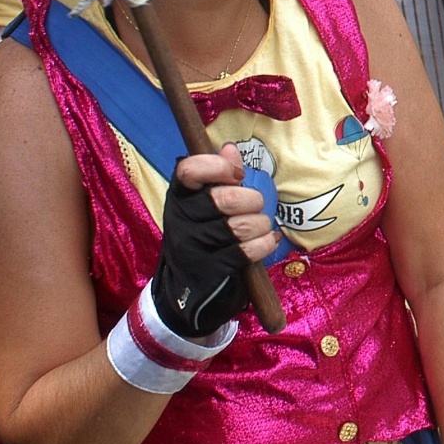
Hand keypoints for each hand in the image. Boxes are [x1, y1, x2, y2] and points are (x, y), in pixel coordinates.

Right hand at [151, 144, 276, 338]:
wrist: (186, 294)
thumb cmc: (202, 240)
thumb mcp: (204, 208)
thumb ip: (219, 178)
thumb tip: (229, 149)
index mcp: (178, 198)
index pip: (188, 169)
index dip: (218, 167)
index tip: (236, 175)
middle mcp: (179, 221)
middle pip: (224, 198)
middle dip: (252, 200)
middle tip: (254, 208)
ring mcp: (192, 248)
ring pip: (241, 226)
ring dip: (260, 225)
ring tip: (259, 229)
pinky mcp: (208, 271)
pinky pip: (247, 251)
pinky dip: (264, 244)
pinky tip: (265, 242)